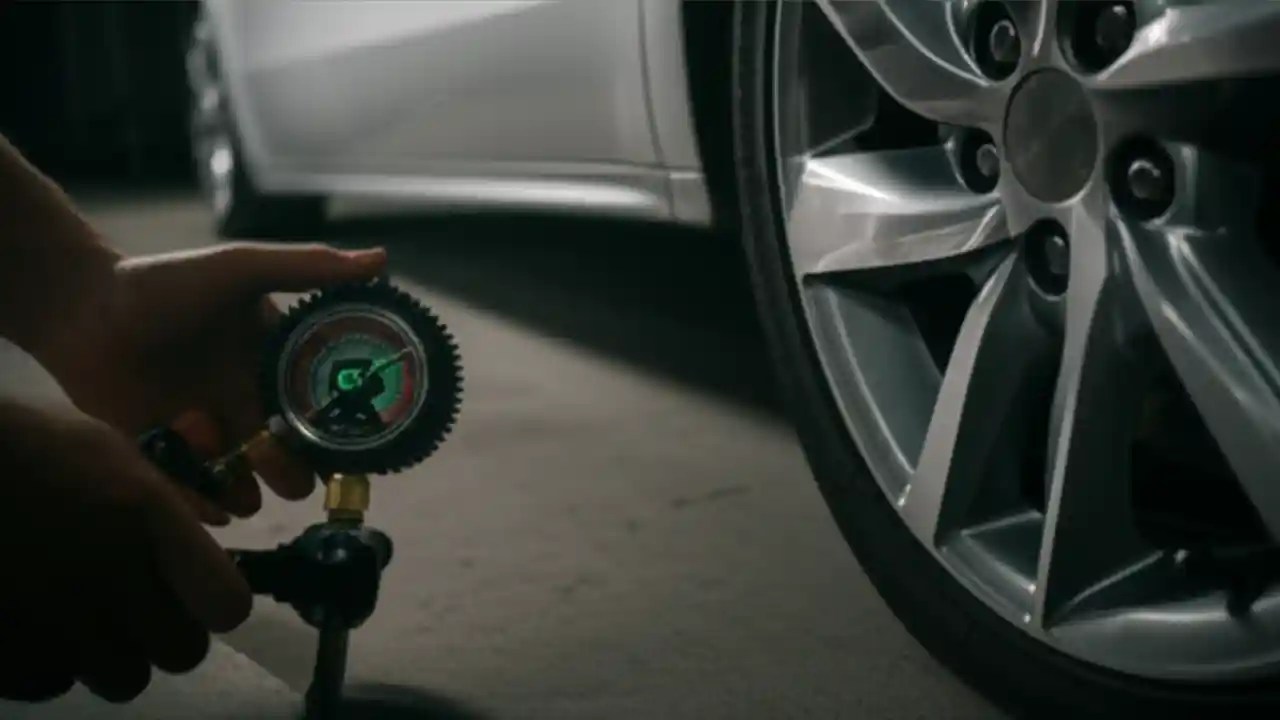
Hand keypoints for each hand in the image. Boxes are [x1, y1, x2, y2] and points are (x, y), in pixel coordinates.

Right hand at [0, 400, 250, 701]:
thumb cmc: (27, 448)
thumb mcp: (110, 453)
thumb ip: (164, 504)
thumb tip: (214, 537)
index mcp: (143, 514)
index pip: (225, 601)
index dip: (216, 601)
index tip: (197, 589)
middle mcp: (108, 573)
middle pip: (183, 652)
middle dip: (167, 633)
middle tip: (136, 604)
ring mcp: (54, 620)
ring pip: (123, 679)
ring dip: (110, 653)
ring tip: (79, 612)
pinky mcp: (5, 653)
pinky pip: (54, 684)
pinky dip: (49, 662)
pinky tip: (31, 622)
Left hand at [33, 242, 386, 519]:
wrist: (82, 306)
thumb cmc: (165, 282)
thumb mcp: (242, 270)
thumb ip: (308, 268)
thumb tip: (382, 261)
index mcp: (271, 371)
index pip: (319, 417)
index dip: (336, 438)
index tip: (344, 447)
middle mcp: (244, 408)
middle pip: (288, 464)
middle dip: (289, 473)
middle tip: (274, 462)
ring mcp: (205, 436)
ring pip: (243, 491)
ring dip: (240, 491)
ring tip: (221, 466)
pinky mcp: (162, 458)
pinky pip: (192, 499)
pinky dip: (201, 506)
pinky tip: (200, 496)